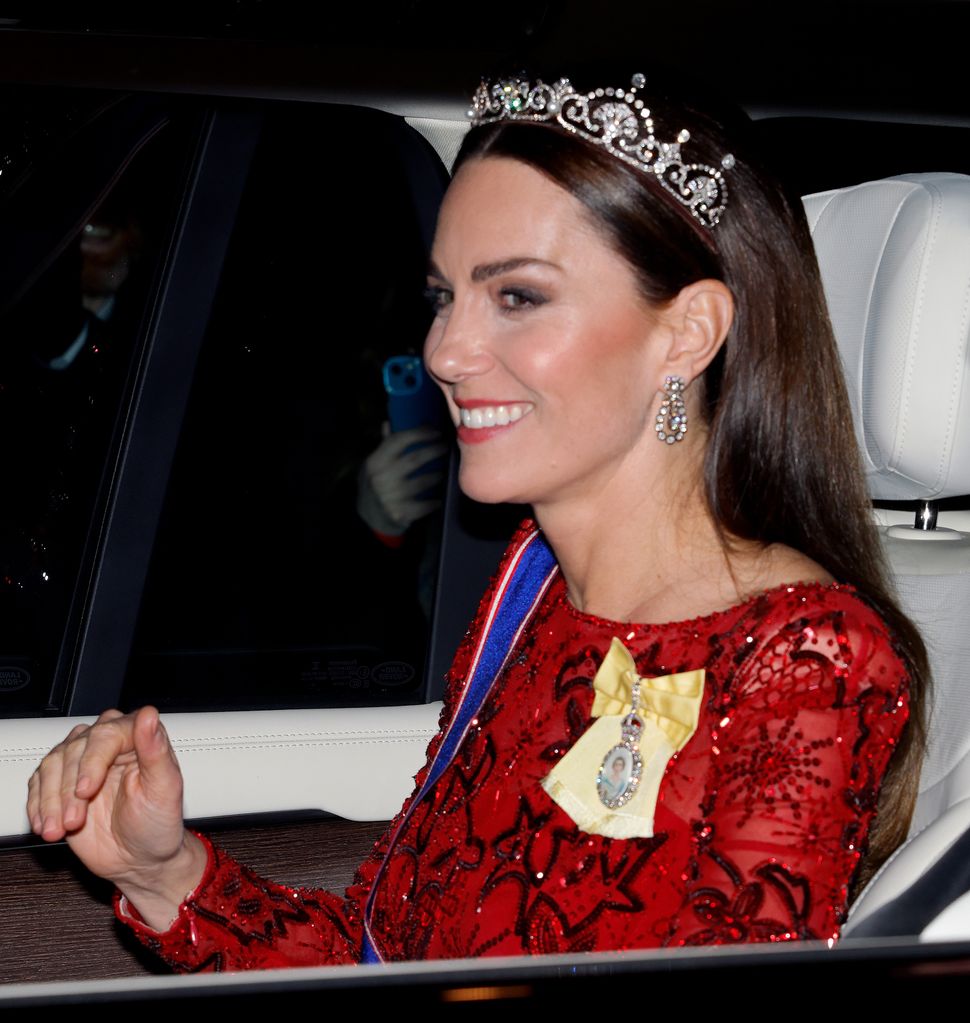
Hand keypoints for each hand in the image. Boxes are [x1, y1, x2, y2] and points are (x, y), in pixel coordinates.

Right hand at [27, 706, 206, 929]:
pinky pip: (38, 784)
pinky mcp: (62, 784)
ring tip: (60, 829)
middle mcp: (108, 744)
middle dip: (68, 789)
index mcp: (136, 737)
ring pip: (51, 765)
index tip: (86, 790)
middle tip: (75, 821)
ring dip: (50, 801)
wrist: (140, 857)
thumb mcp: (165, 789)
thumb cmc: (158, 822)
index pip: (106, 734)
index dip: (92, 761)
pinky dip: (37, 806)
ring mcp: (83, 763)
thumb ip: (156, 750)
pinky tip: (47, 825)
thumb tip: (149, 715)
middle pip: (74, 748)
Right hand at [356, 426, 446, 536]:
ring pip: (423, 482)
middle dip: (434, 451)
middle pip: (415, 459)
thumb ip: (384, 446)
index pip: (398, 440)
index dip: (419, 433)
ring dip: (437, 475)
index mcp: (375, 462)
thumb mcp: (373, 465)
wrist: (368, 519)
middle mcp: (381, 477)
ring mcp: (390, 497)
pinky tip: (439, 499)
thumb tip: (389, 423)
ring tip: (444, 472)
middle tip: (445, 447)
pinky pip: (424, 505)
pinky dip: (434, 502)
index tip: (435, 431)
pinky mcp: (400, 514)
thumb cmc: (374, 486)